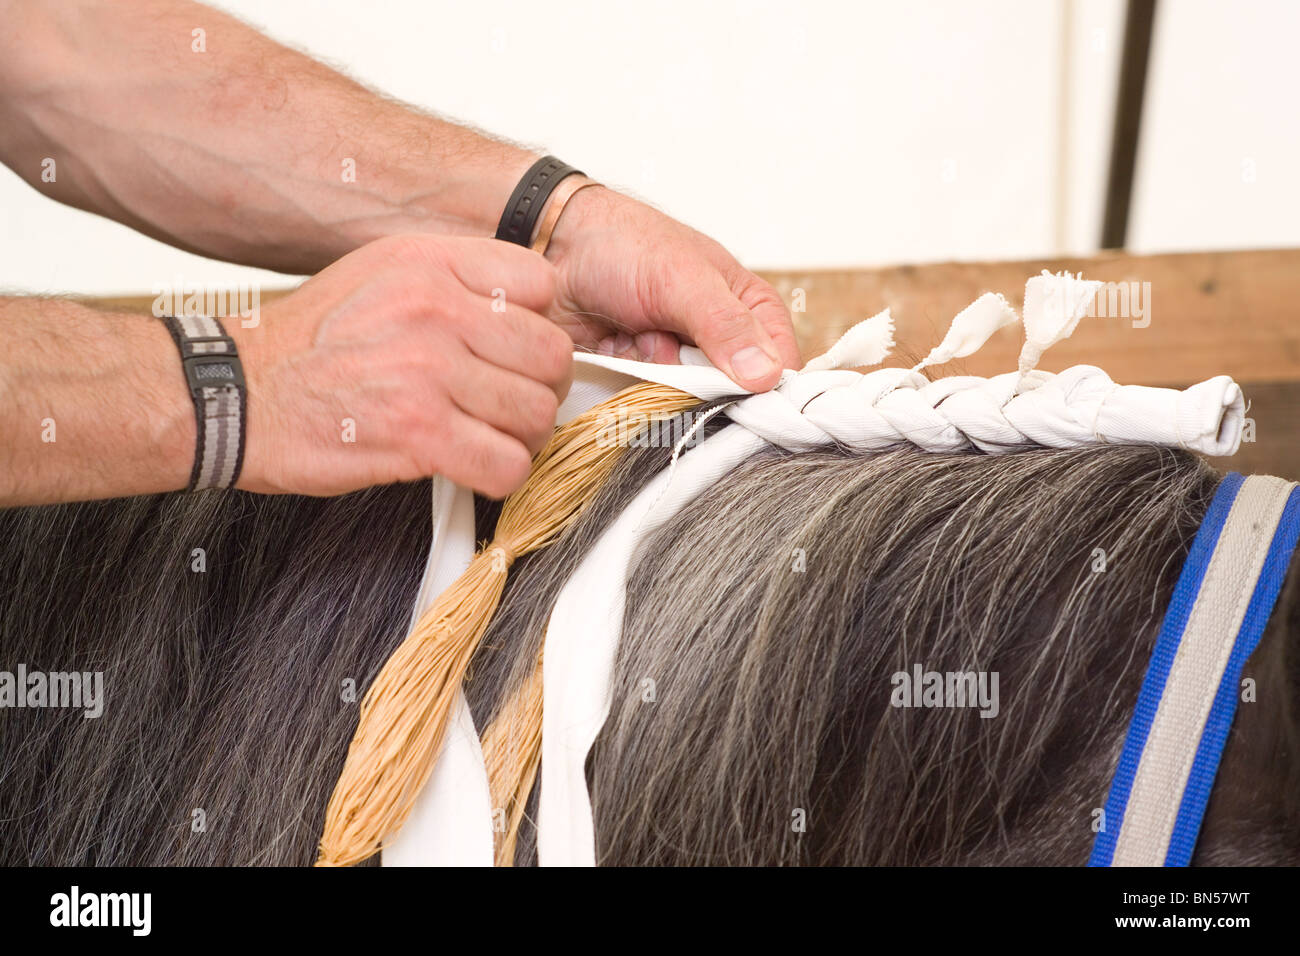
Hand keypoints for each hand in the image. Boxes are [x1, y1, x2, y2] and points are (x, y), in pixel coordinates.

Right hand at [233, 235, 571, 498]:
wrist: (236, 394)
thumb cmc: (307, 344)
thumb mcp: (380, 275)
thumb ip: (455, 282)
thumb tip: (525, 308)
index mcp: (429, 265)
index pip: (542, 285)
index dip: (538, 326)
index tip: (518, 351)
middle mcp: (434, 310)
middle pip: (551, 355)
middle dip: (539, 389)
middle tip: (510, 405)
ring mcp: (427, 372)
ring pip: (535, 413)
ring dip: (521, 438)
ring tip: (488, 438)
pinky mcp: (417, 433)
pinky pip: (506, 463)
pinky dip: (500, 475)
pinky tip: (475, 468)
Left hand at [543, 186, 801, 390]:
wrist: (553, 250)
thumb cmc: (622, 245)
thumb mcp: (682, 279)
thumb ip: (724, 325)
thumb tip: (765, 376)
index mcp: (749, 309)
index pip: (779, 367)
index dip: (766, 390)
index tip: (743, 399)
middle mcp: (719, 341)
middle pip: (733, 396)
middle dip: (698, 383)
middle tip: (667, 347)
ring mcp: (679, 364)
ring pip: (688, 405)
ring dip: (659, 380)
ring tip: (636, 338)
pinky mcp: (642, 381)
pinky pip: (649, 406)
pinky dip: (630, 383)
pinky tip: (615, 348)